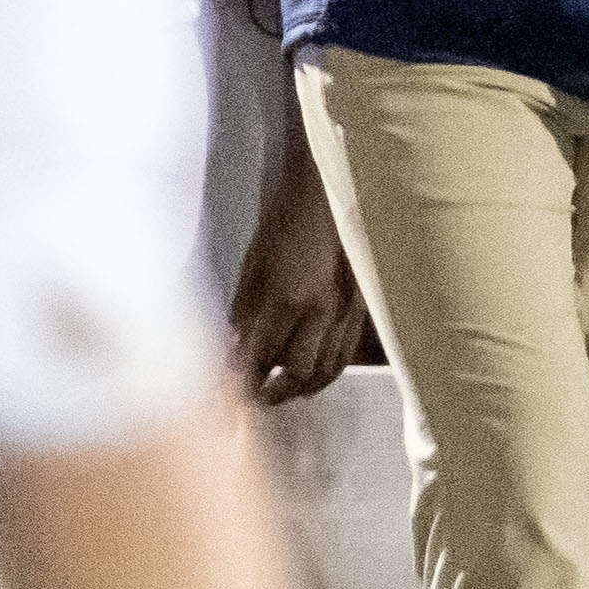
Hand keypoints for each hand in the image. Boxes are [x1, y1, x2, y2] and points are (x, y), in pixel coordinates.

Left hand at [230, 130, 367, 405]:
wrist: (329, 192)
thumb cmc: (286, 220)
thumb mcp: (253, 261)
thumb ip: (245, 307)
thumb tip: (235, 342)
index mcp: (286, 297)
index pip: (260, 356)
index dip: (242, 378)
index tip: (228, 387)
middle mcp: (319, 311)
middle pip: (296, 374)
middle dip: (271, 392)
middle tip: (253, 396)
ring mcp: (344, 312)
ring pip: (325, 371)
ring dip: (301, 389)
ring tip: (281, 392)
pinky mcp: (361, 308)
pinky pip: (345, 354)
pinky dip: (328, 374)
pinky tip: (314, 377)